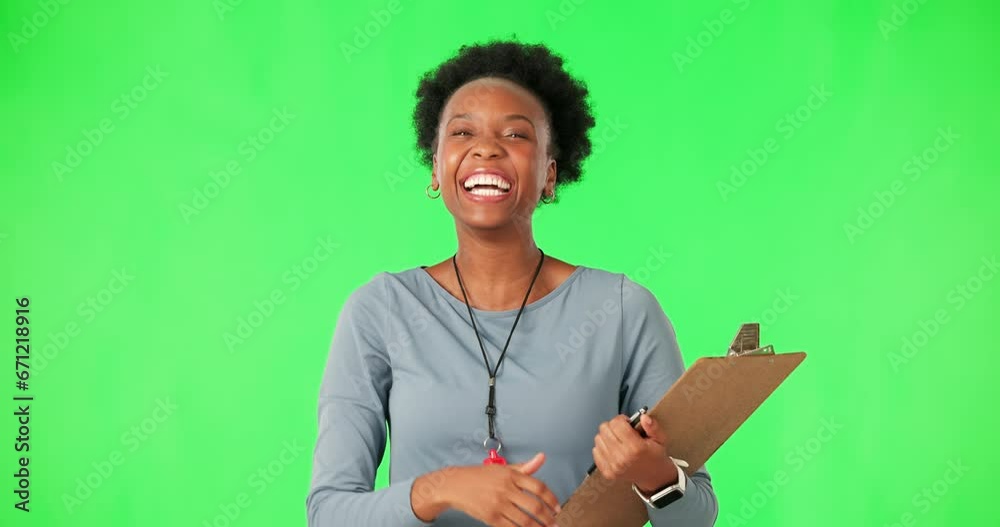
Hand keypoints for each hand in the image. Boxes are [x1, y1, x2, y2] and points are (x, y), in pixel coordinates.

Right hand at [413, 452, 560, 526]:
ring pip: (525, 520)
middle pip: (534, 506)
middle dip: (548, 518)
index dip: (552, 499)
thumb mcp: (503, 468)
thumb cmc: (481, 476)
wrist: (456, 485)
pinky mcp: (491, 518)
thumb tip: (542, 458)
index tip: (557, 508)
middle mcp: (506, 489)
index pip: (538, 487)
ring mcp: (498, 504)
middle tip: (554, 523)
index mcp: (511, 475)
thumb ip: (525, 467)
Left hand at [592, 413, 678, 492]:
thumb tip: (643, 417)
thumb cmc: (655, 456)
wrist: (653, 477)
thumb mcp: (660, 439)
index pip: (617, 423)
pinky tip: (613, 449)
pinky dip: (602, 447)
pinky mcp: (607, 472)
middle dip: (613, 426)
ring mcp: (613, 466)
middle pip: (605, 429)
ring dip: (607, 436)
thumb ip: (653, 426)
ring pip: (598, 438)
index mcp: (636, 448)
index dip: (621, 419)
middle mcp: (622, 457)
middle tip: (622, 431)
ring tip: (618, 440)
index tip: (627, 423)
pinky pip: (595, 451)